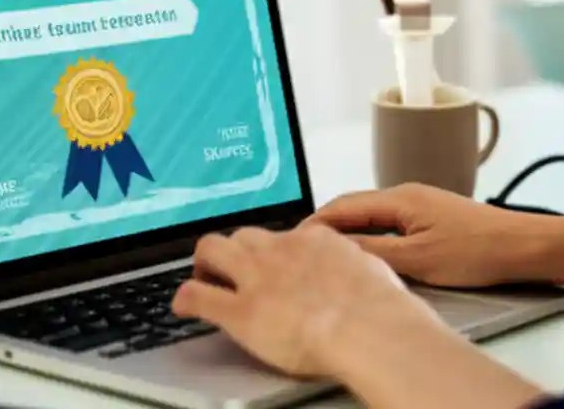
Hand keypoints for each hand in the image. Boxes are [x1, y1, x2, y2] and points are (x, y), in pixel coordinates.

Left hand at [170, 224, 452, 378]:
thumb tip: (359, 274)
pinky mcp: (240, 311)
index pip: (283, 235)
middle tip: (228, 267)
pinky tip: (181, 306)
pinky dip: (184, 299)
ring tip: (202, 277)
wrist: (370, 329)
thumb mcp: (373, 271)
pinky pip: (197, 296)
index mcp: (314, 241)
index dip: (272, 250)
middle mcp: (280, 251)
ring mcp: (257, 278)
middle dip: (232, 249)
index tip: (270, 260)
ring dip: (204, 263)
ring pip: (211, 250)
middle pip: (242, 235)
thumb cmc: (381, 309)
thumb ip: (354, 267)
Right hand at [306, 183, 563, 288]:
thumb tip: (334, 249)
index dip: (313, 223)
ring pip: (370, 218)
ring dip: (348, 234)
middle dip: (325, 228)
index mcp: (397, 198)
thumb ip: (372, 252)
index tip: (291, 242)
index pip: (341, 206)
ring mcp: (419, 206)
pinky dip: (370, 238)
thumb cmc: (477, 251)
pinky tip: (367, 257)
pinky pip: (388, 225)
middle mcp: (405, 195)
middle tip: (302, 252)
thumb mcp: (417, 259)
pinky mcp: (430, 220)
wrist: (523, 246)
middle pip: (352, 209)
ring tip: (328, 257)